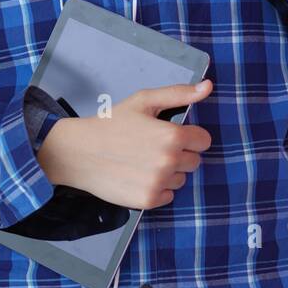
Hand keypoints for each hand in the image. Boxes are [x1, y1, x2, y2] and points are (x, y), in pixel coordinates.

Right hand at [37, 80, 213, 209]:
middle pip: (193, 161)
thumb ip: (179, 94)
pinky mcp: (148, 200)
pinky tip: (138, 175)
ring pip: (180, 179)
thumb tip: (207, 87)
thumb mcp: (144, 101)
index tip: (171, 135)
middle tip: (152, 147)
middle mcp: (169, 161)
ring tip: (142, 160)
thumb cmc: (112, 123)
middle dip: (178, 154)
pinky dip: (157, 188)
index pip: (203, 141)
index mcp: (172, 136)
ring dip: (168, 172)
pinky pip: (167, 196)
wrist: (80, 151)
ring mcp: (158, 183)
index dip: (189, 136)